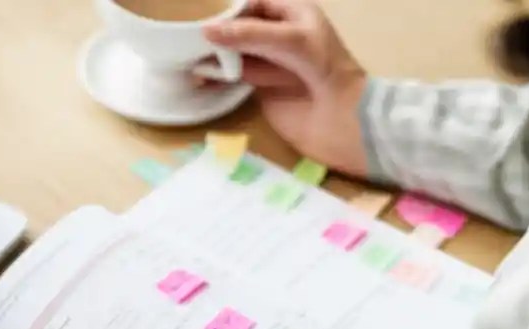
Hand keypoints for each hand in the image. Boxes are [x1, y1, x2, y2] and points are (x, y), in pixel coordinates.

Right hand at [204, 0, 369, 176]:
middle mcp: (281, 34)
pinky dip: (216, 77)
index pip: (255, 2)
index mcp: (295, 13)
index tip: (204, 14)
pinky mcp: (262, 89)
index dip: (231, 7)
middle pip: (241, 26)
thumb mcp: (288, 41)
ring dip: (213, 55)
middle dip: (218, 30)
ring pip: (235, 52)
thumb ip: (247, 34)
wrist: (343, 118)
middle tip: (187, 35)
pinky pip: (234, 78)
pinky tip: (198, 79)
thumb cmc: (324, 68)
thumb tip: (206, 31)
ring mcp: (271, 62)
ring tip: (185, 56)